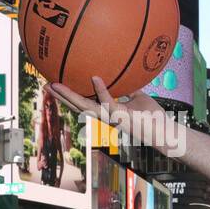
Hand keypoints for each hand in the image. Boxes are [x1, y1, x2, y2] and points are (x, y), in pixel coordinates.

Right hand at [50, 77, 186, 155]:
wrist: (165, 132)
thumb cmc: (153, 116)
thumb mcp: (138, 98)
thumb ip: (127, 88)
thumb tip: (122, 76)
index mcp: (107, 112)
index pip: (84, 103)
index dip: (69, 96)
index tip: (55, 86)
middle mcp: (106, 116)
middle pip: (78, 106)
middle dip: (60, 97)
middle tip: (44, 86)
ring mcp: (112, 117)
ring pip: (85, 107)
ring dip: (69, 96)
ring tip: (54, 85)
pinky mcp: (122, 117)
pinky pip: (109, 102)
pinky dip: (102, 90)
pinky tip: (94, 77)